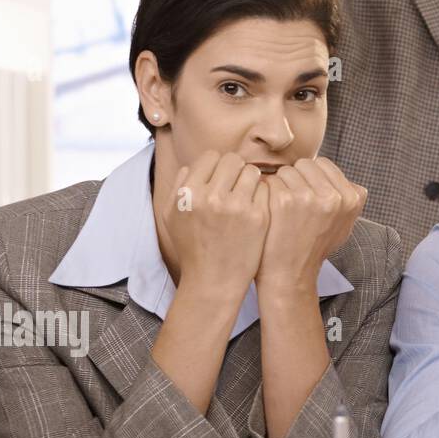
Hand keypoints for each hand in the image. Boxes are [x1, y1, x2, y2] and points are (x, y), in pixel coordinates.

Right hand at [159, 151, 268, 301]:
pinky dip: (262, 195)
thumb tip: (191, 165)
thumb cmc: (193, 248)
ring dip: (251, 180)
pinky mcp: (258, 216)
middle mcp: (210, 197)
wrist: (213, 281)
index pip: (211, 156)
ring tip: (247, 196)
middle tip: (237, 185)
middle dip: (236, 170)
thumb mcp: (172, 217)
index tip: (222, 177)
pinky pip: (265, 189)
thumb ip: (178, 187)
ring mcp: (236, 206)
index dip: (218, 165)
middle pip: (233, 159)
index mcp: (188, 193)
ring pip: (251, 171)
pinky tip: (257, 207)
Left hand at [255, 157, 365, 298]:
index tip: (307, 197)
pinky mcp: (284, 200)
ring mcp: (309, 197)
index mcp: (352, 198)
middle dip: (297, 178)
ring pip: (288, 170)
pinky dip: (267, 192)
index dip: (312, 178)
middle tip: (293, 204)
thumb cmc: (314, 247)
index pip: (325, 165)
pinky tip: (270, 211)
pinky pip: (271, 181)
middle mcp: (334, 196)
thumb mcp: (344, 224)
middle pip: (306, 164)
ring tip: (282, 209)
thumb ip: (347, 198)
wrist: (290, 275)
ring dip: (281, 185)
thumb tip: (345, 179)